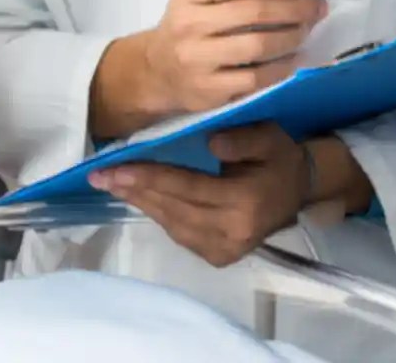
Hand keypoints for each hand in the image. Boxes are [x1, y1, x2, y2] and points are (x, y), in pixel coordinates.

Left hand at [90, 123, 308, 267]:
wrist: (297, 191)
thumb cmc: (278, 159)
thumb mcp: (269, 137)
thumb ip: (242, 138)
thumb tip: (210, 142)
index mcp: (247, 202)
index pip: (188, 187)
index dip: (149, 177)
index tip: (114, 169)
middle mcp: (234, 232)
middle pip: (172, 208)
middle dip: (133, 190)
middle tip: (98, 175)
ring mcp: (225, 249)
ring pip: (170, 222)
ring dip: (139, 202)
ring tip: (111, 183)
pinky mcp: (218, 257)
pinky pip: (178, 232)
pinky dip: (157, 213)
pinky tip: (138, 196)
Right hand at [140, 0, 326, 113]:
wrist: (157, 70)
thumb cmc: (188, 27)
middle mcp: (188, 25)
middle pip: (251, 13)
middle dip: (293, 8)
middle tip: (315, 7)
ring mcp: (197, 59)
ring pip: (257, 46)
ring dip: (292, 37)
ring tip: (305, 31)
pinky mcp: (209, 88)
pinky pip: (256, 78)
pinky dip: (282, 68)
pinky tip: (292, 59)